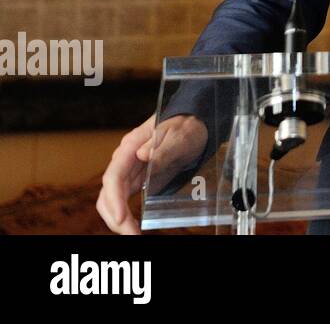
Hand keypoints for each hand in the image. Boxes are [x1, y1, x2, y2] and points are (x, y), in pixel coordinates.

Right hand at [96, 114, 207, 233]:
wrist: (192, 124)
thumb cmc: (186, 127)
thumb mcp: (181, 135)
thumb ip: (163, 146)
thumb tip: (142, 155)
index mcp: (130, 147)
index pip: (113, 176)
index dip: (114, 199)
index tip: (121, 217)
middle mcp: (124, 161)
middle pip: (108, 193)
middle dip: (116, 217)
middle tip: (132, 234)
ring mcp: (128, 171)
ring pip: (111, 200)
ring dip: (118, 220)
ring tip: (133, 235)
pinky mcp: (134, 181)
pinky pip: (122, 201)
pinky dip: (124, 216)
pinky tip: (134, 228)